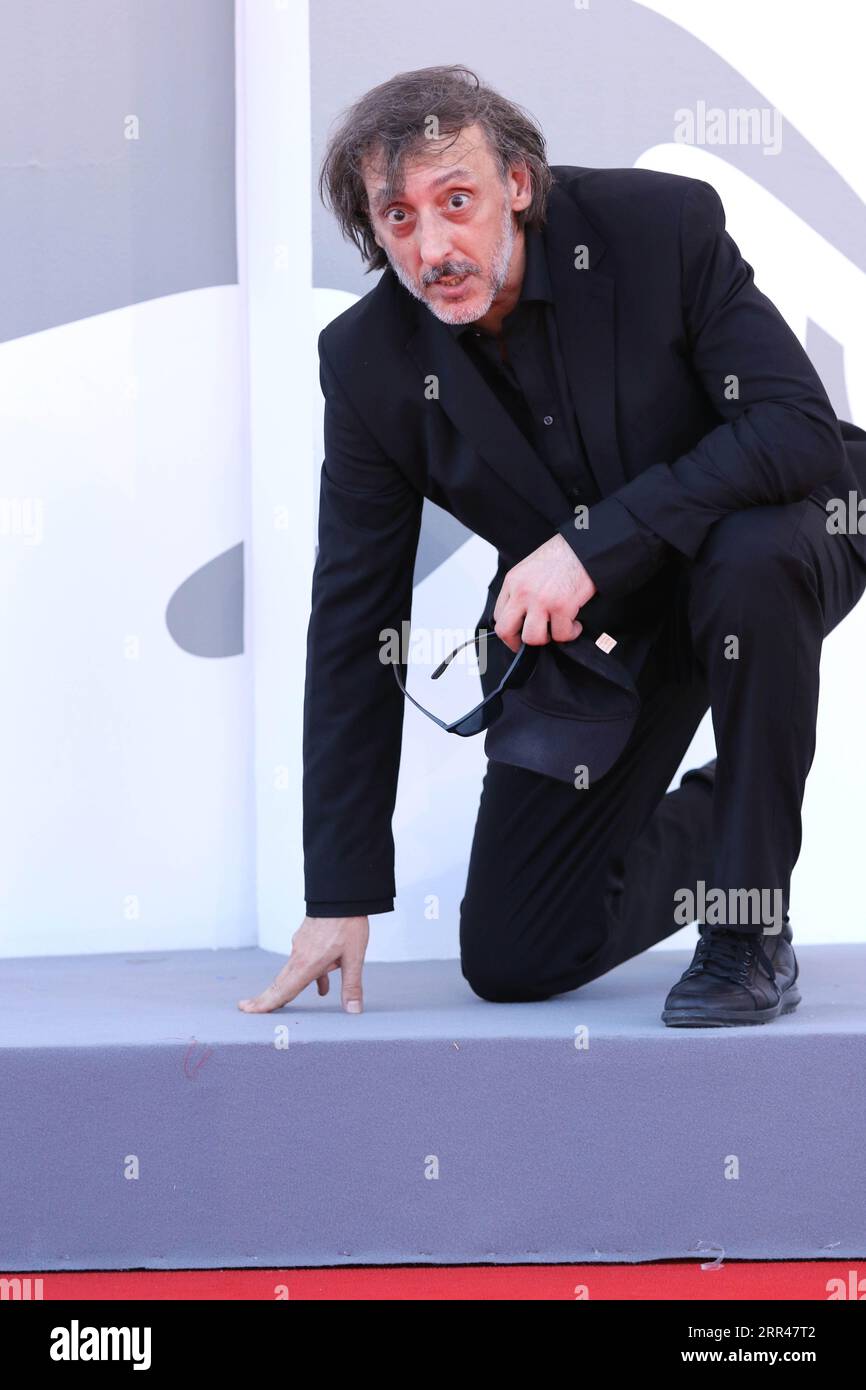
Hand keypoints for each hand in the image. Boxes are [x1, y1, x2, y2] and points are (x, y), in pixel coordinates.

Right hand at [238, 915, 368, 1013]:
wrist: (341, 894)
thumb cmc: (347, 924)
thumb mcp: (354, 957)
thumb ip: (352, 985)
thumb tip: (353, 1010)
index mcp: (307, 964)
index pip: (283, 991)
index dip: (265, 1004)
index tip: (247, 1010)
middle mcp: (299, 956)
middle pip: (280, 983)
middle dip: (266, 998)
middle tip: (248, 1008)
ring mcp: (301, 945)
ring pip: (293, 972)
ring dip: (291, 987)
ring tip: (289, 1001)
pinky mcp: (307, 938)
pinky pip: (303, 961)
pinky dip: (309, 974)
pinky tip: (323, 983)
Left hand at [493, 534, 596, 652]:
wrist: (584, 546)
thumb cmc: (561, 555)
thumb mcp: (530, 568)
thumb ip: (522, 590)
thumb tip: (523, 615)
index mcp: (513, 582)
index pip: (498, 616)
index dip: (509, 630)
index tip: (518, 635)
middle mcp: (523, 592)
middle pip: (506, 630)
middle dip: (517, 643)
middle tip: (530, 643)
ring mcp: (541, 601)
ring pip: (533, 638)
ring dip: (547, 639)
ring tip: (557, 630)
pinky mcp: (562, 607)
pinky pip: (561, 635)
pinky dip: (570, 633)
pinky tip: (575, 624)